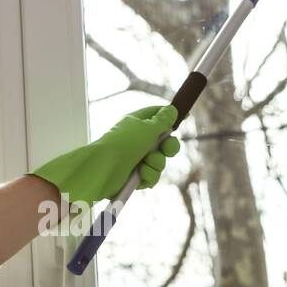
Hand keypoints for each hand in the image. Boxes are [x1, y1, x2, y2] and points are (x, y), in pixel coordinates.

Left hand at [30, 105, 181, 209]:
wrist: (102, 169)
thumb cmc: (123, 144)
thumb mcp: (146, 128)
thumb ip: (162, 120)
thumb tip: (172, 109)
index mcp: (138, 123)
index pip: (157, 115)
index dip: (170, 117)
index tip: (184, 118)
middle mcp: (138, 140)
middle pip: (164, 142)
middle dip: (169, 147)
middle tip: (166, 149)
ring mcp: (136, 158)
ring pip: (160, 161)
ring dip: (157, 163)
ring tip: (145, 163)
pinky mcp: (135, 176)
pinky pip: (152, 176)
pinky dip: (149, 176)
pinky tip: (140, 175)